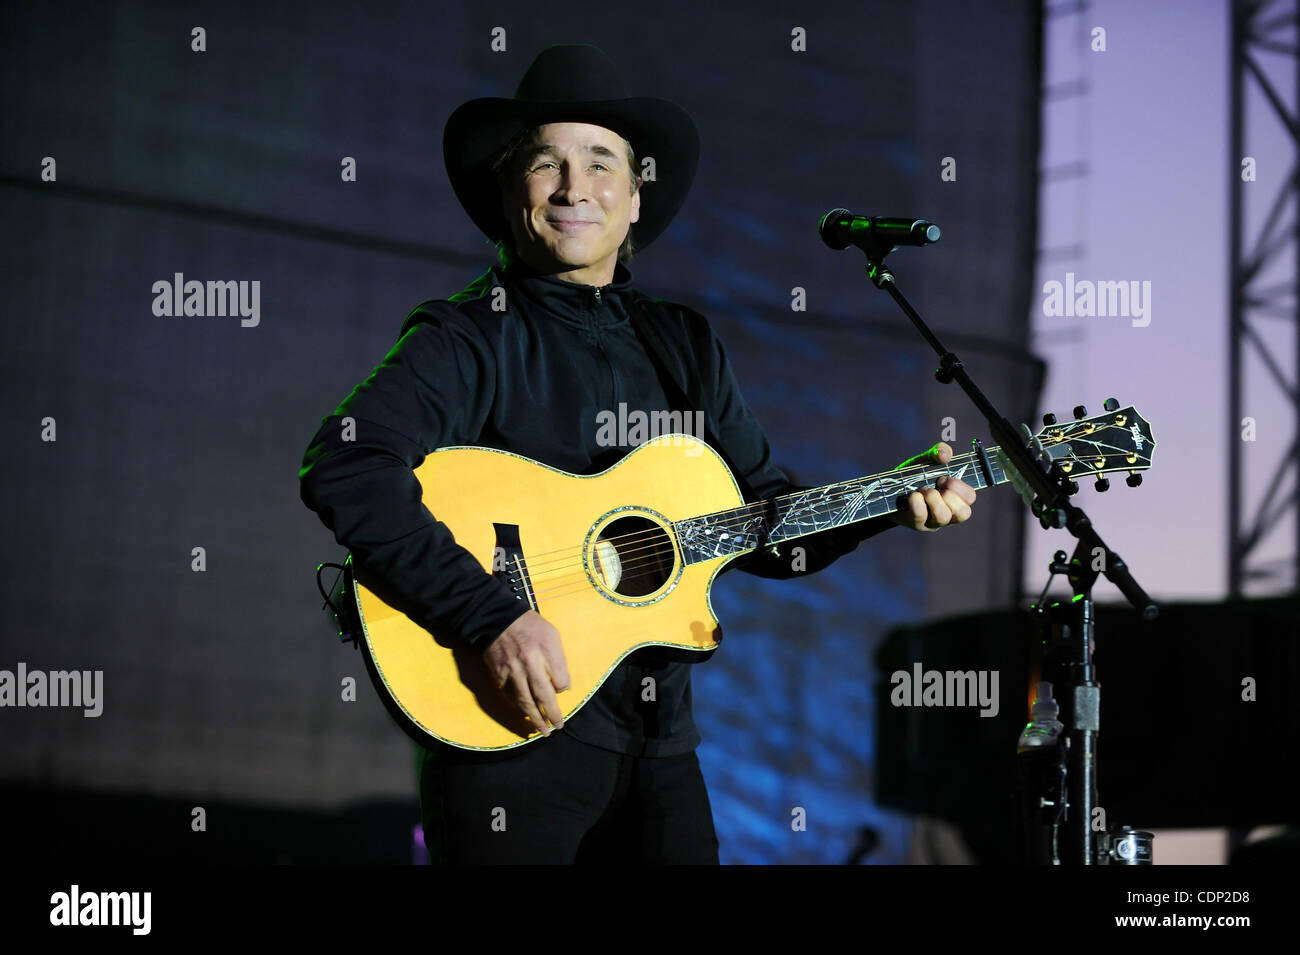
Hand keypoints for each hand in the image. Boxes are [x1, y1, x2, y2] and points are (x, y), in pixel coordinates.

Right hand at [482, 609, 570, 735]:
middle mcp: (529, 662)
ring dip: (535, 719)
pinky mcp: (498, 675)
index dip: (562, 688)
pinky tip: (524, 715)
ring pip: (525, 701)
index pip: (561, 680)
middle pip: (543, 695)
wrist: (496, 619)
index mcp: (546, 649)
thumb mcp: (551, 634)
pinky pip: (510, 696)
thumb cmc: (529, 625)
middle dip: (552, 714)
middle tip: (557, 727)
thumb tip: (559, 684)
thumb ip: (558, 658)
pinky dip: (518, 708)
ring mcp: (512, 670)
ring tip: (542, 730)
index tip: (560, 689)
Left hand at [888, 442, 976, 531]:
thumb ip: (939, 451)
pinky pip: (920, 515)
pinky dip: (916, 501)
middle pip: (963, 513)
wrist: (889, 489)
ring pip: (943, 517)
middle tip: (935, 485)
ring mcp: (932, 522)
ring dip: (932, 499)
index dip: (959, 486)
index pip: (970, 498)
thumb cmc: (915, 476)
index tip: (943, 477)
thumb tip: (944, 456)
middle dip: (949, 495)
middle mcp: (948, 514)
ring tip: (923, 490)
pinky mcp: (915, 524)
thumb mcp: (927, 460)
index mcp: (955, 499)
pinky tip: (912, 495)